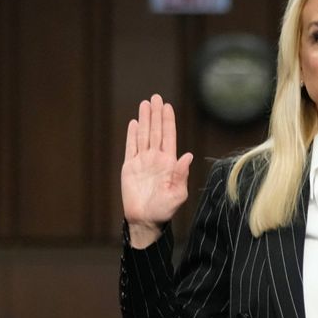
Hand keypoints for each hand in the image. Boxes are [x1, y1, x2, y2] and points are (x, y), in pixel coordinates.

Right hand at [121, 94, 193, 247]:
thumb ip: (181, 174)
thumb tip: (187, 155)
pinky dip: (132, 135)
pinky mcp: (129, 167)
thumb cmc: (164, 210)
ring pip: (143, 135)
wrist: (145, 221)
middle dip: (156, 114)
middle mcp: (156, 159)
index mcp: (169, 163)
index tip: (167, 106)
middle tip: (156, 97)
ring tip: (145, 103)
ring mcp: (142, 162)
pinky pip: (131, 147)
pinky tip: (133, 123)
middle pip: (156, 131)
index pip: (169, 136)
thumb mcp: (177, 194)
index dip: (168, 121)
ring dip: (144, 119)